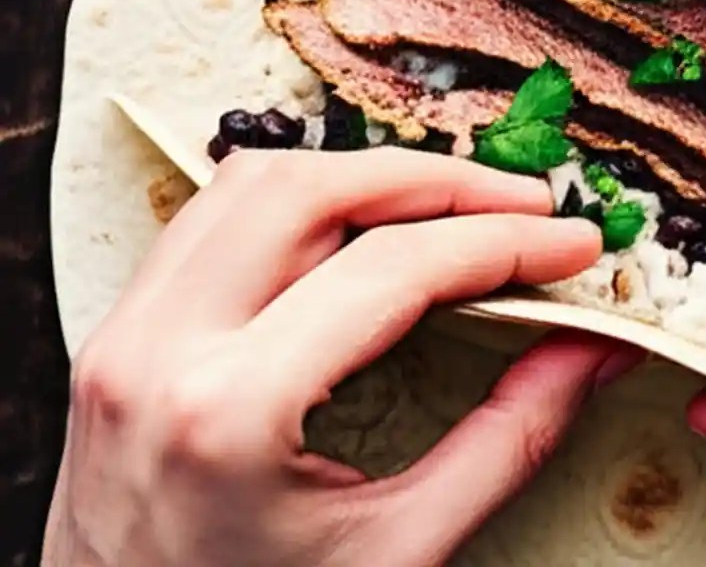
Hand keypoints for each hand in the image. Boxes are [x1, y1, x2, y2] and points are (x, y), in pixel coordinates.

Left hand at [44, 148, 640, 566]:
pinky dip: (299, 202)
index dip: (501, 244)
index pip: (392, 270)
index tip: (569, 246)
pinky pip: (209, 221)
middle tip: (522, 205)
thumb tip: (587, 355)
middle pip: (313, 191)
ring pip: (251, 184)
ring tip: (452, 203)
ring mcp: (125, 337)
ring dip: (365, 177)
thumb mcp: (398, 552)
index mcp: (230, 412)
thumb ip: (509, 443)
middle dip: (437, 182)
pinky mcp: (118, 338)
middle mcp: (159, 352)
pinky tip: (358, 225)